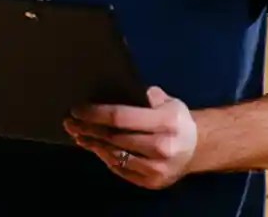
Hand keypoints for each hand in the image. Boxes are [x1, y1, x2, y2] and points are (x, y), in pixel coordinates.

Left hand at [63, 86, 197, 189]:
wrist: (198, 148)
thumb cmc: (177, 120)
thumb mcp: (169, 101)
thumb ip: (147, 96)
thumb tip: (122, 86)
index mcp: (165, 122)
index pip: (121, 116)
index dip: (95, 113)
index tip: (77, 109)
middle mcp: (161, 146)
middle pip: (114, 137)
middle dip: (88, 129)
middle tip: (70, 122)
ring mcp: (156, 168)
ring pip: (115, 155)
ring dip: (94, 145)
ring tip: (79, 135)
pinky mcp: (152, 182)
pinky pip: (122, 169)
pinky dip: (107, 158)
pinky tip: (96, 148)